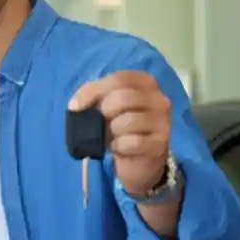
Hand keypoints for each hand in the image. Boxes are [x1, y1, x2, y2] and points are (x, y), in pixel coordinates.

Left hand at [69, 70, 171, 194]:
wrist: (139, 160)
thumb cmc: (121, 128)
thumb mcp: (105, 108)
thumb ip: (92, 97)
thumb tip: (76, 105)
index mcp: (146, 83)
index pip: (119, 79)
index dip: (94, 91)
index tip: (76, 107)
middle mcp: (159, 99)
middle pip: (123, 98)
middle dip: (103, 113)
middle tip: (101, 124)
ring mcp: (163, 122)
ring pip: (128, 120)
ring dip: (111, 131)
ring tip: (112, 136)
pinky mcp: (160, 144)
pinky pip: (133, 142)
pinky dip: (118, 146)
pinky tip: (118, 148)